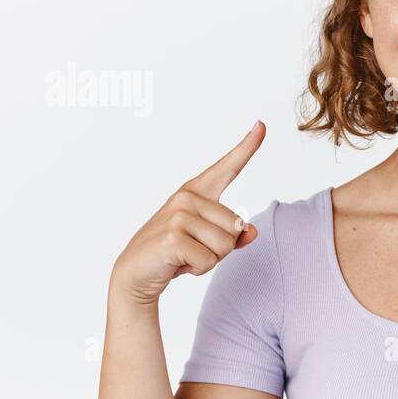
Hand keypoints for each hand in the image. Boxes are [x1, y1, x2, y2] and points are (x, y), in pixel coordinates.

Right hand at [110, 120, 265, 306]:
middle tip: (193, 250)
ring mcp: (178, 215)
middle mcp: (187, 198)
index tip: (261, 125)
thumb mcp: (207, 243)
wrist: (136, 273)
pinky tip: (177, 264)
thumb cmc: (175, 254)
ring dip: (210, 261)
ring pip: (226, 245)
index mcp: (197, 192)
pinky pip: (209, 261)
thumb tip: (252, 232)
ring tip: (185, 256)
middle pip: (236, 227)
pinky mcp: (173, 237)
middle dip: (221, 249)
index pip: (228, 167)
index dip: (247, 147)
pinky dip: (198, 270)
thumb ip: (233, 236)